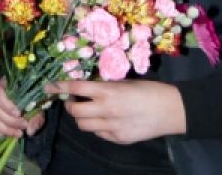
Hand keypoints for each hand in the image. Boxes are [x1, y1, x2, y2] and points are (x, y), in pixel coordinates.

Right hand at [0, 78, 45, 137]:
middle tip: (23, 126)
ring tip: (17, 133)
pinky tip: (3, 135)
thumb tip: (30, 130)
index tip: (19, 113)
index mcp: (4, 85)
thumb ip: (37, 116)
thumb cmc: (32, 99)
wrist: (28, 102)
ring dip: (3, 128)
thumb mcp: (38, 105)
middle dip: (9, 120)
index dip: (6, 104)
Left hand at [45, 80, 185, 143]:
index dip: (59, 87)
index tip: (49, 87)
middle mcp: (106, 110)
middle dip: (70, 106)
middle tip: (73, 101)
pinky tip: (106, 121)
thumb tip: (85, 88)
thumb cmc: (150, 90)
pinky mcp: (119, 139)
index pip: (75, 89)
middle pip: (74, 111)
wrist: (172, 110)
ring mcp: (112, 127)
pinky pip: (99, 134)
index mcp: (108, 92)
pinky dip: (97, 127)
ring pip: (83, 126)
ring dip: (81, 118)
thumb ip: (104, 87)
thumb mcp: (124, 83)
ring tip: (89, 112)